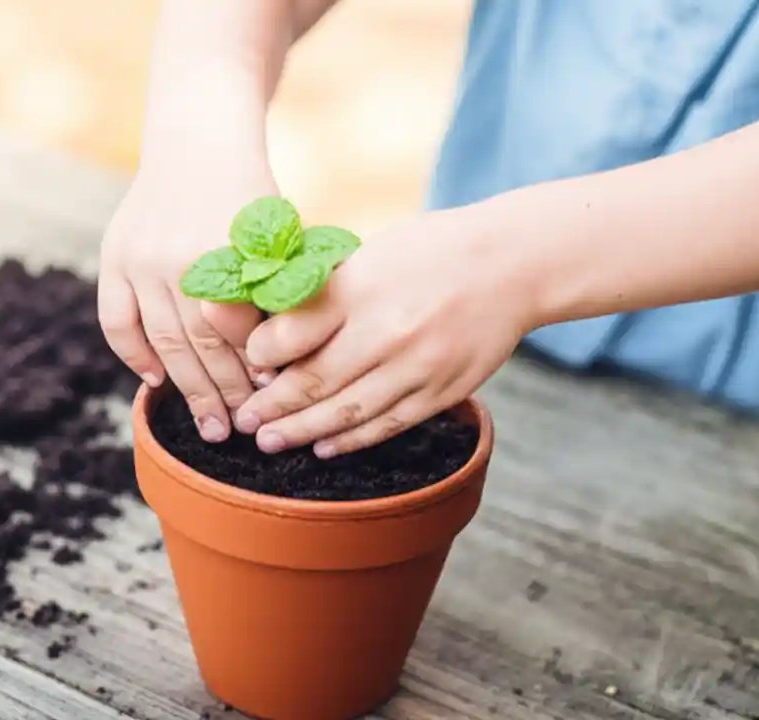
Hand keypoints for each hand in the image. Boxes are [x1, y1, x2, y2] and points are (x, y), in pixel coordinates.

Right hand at [98, 156, 273, 442]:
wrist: (197, 140)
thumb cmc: (250, 193)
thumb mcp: (276, 232)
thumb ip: (278, 290)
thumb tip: (280, 364)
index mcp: (227, 250)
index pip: (240, 329)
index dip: (256, 368)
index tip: (271, 397)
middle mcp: (179, 258)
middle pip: (200, 344)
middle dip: (222, 392)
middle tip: (238, 432)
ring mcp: (139, 259)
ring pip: (162, 340)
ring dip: (185, 388)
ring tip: (207, 425)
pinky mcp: (113, 257)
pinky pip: (116, 320)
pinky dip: (133, 355)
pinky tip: (155, 383)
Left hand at [218, 207, 534, 456]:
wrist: (513, 265)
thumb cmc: (432, 252)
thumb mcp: (373, 253)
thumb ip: (327, 291)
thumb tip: (272, 331)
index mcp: (363, 285)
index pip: (294, 332)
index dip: (260, 356)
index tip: (248, 365)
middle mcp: (387, 328)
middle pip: (314, 380)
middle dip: (271, 407)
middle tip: (245, 421)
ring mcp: (417, 365)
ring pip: (347, 412)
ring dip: (302, 432)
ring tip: (270, 441)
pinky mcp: (442, 390)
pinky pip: (387, 424)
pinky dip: (351, 440)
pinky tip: (324, 447)